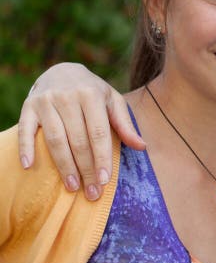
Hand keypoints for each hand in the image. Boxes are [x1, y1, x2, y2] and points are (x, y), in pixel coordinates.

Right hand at [18, 62, 145, 199]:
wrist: (61, 70)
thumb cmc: (93, 91)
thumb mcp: (113, 101)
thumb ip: (125, 124)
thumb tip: (142, 146)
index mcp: (92, 95)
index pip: (98, 133)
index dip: (101, 158)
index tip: (104, 181)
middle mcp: (68, 97)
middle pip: (78, 140)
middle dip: (85, 169)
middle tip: (91, 192)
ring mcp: (46, 101)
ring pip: (55, 139)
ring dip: (63, 166)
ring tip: (72, 186)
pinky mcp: (28, 107)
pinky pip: (25, 130)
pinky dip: (26, 148)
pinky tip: (30, 166)